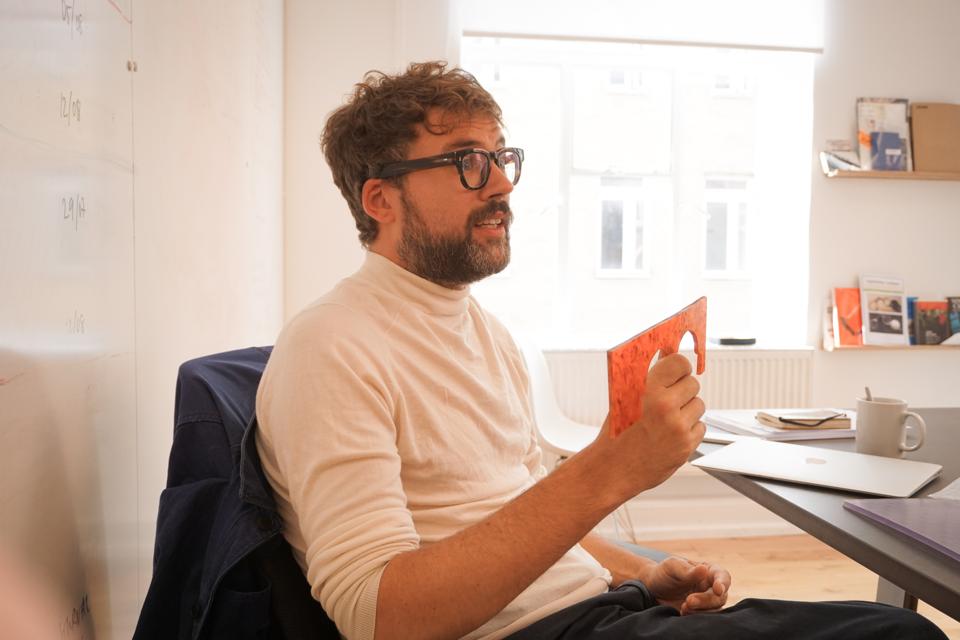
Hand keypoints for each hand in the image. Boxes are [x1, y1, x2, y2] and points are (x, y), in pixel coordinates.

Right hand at [591, 353, 705, 497]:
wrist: (612, 469)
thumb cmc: (616, 434)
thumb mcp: (624, 399)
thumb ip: (649, 379)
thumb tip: (666, 359)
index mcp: (648, 389)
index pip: (680, 363)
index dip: (679, 368)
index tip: (676, 373)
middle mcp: (665, 406)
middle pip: (693, 384)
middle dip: (682, 390)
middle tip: (667, 401)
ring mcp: (678, 427)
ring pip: (699, 405)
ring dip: (687, 410)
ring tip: (666, 421)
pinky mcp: (686, 445)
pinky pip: (700, 426)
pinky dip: (689, 429)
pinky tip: (669, 435)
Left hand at [642, 556, 730, 613]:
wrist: (653, 588)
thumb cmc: (665, 573)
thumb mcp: (672, 566)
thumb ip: (688, 571)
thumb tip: (703, 570)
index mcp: (708, 571)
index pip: (722, 576)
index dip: (723, 583)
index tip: (718, 589)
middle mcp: (710, 587)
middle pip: (720, 597)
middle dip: (705, 600)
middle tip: (688, 601)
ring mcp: (706, 602)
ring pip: (714, 610)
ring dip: (701, 611)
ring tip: (683, 607)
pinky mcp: (699, 613)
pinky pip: (705, 619)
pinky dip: (696, 617)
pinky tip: (683, 612)